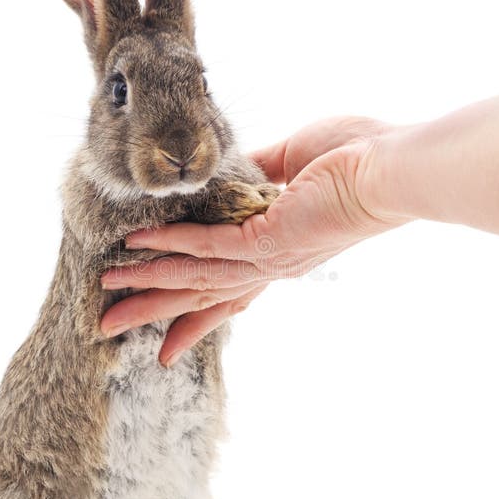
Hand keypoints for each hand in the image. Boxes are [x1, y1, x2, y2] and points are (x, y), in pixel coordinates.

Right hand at [100, 117, 400, 365]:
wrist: (391, 166)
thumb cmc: (358, 159)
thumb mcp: (293, 161)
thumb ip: (256, 172)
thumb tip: (230, 169)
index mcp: (276, 249)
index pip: (226, 289)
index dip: (192, 313)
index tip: (164, 339)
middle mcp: (269, 264)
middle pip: (200, 295)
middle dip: (154, 313)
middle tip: (109, 327)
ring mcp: (267, 257)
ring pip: (195, 276)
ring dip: (149, 282)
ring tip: (107, 290)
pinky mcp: (267, 241)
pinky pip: (208, 245)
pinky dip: (171, 244)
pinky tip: (137, 246)